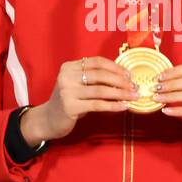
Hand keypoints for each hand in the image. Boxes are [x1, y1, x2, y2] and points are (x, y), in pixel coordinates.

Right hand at [20, 56, 138, 144]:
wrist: (48, 120)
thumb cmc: (68, 101)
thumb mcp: (77, 85)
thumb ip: (94, 79)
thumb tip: (123, 78)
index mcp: (69, 67)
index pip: (97, 62)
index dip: (115, 67)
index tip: (129, 74)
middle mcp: (67, 77)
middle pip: (100, 75)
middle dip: (120, 80)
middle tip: (134, 86)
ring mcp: (67, 92)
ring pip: (101, 90)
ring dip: (120, 93)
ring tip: (133, 96)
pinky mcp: (70, 107)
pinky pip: (97, 105)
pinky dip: (113, 106)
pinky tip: (124, 107)